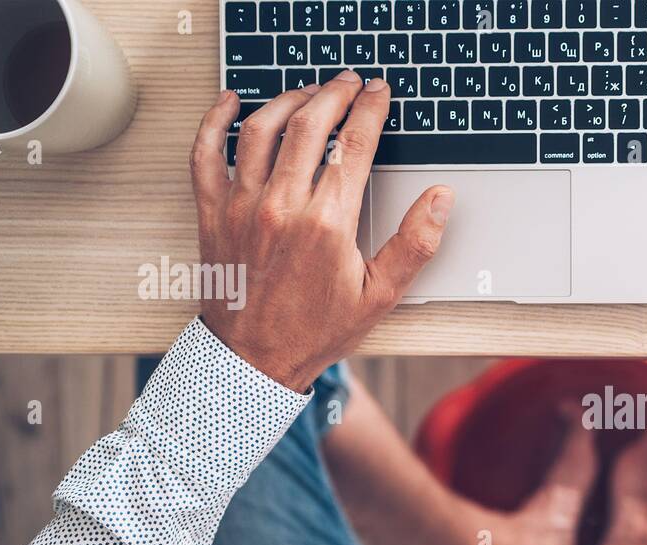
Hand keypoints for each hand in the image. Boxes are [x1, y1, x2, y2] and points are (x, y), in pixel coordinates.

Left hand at [189, 73, 453, 391]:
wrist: (254, 361)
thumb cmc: (317, 331)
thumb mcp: (381, 295)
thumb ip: (415, 243)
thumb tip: (440, 198)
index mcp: (328, 224)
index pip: (355, 145)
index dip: (371, 110)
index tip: (379, 92)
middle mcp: (282, 206)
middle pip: (310, 125)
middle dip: (334, 93)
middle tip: (349, 82)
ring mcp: (241, 205)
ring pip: (261, 128)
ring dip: (288, 100)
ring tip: (308, 92)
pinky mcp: (212, 212)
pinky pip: (205, 152)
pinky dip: (214, 120)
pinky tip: (230, 102)